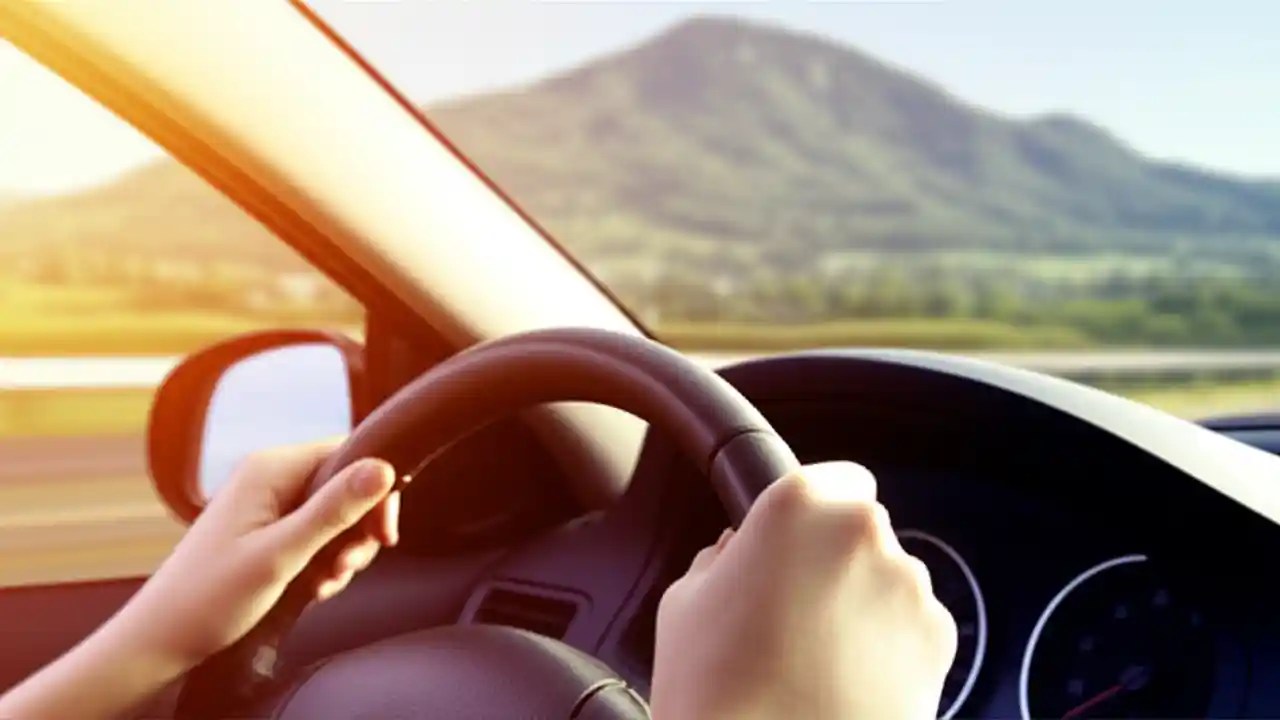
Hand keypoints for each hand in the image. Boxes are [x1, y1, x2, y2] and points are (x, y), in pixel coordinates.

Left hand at [125, 439, 401, 666]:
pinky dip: (323, 561)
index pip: (350, 454)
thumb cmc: (210, 598)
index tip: (382, 538)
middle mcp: (271, 477)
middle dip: (356, 531)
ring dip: (341, 552)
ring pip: (335, 515)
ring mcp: (268, 503)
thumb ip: (334, 510)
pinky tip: (312, 587)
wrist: (161, 639)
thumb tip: (385, 468)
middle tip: (345, 569)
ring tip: (324, 584)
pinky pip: (315, 534)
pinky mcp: (266, 529)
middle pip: (346, 486)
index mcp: (272, 468)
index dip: (375, 494)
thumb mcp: (281, 554)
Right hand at [650, 462, 956, 719]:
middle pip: (865, 532)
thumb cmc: (714, 690)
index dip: (820, 513)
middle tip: (795, 611)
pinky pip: (914, 629)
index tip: (802, 542)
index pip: (838, 478)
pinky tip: (846, 681)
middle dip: (839, 561)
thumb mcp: (686, 603)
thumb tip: (737, 552)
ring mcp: (909, 589)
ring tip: (819, 657)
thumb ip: (722, 558)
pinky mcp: (940, 644)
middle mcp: (864, 534)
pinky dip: (892, 649)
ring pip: (891, 581)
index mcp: (798, 505)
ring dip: (866, 605)